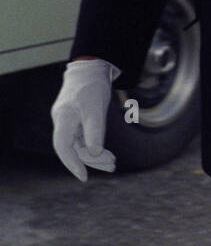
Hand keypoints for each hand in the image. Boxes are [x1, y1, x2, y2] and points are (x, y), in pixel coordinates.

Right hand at [51, 59, 118, 180]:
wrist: (91, 69)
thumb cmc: (92, 85)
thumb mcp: (96, 108)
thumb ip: (94, 131)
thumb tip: (94, 154)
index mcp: (63, 118)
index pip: (62, 147)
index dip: (71, 163)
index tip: (84, 176)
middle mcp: (63, 122)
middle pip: (73, 148)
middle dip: (92, 160)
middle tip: (112, 166)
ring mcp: (69, 122)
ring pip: (80, 145)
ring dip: (96, 155)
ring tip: (113, 163)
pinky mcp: (77, 122)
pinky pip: (84, 139)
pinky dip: (96, 147)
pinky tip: (107, 154)